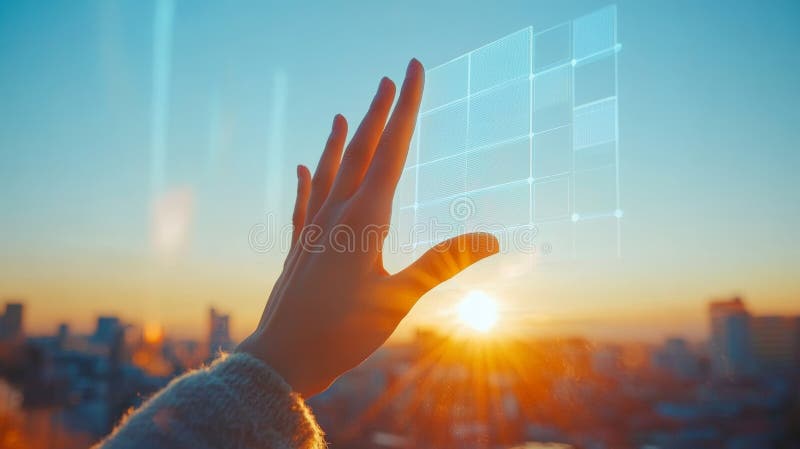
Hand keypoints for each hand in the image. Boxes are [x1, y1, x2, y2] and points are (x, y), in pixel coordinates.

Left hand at [237, 59, 498, 395]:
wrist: (281, 360)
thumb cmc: (341, 334)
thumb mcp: (399, 299)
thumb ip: (443, 264)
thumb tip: (492, 239)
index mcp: (364, 220)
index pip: (392, 151)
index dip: (406, 109)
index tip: (413, 71)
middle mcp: (335, 215)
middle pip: (361, 152)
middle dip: (379, 113)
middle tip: (391, 78)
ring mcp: (313, 230)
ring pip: (330, 172)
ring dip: (342, 141)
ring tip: (347, 114)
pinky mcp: (299, 249)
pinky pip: (303, 204)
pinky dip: (306, 182)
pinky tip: (304, 168)